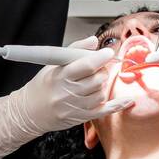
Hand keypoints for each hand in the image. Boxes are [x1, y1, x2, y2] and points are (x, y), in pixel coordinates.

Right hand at [0, 36, 132, 158]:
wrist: (30, 111)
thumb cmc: (43, 85)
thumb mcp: (53, 64)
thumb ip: (75, 51)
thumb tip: (94, 41)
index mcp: (60, 76)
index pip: (85, 66)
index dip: (100, 58)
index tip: (108, 52)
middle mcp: (67, 93)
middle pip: (96, 80)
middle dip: (102, 71)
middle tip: (99, 67)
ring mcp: (75, 107)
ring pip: (101, 93)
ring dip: (102, 85)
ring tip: (93, 82)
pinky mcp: (81, 118)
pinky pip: (104, 111)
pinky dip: (118, 105)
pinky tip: (128, 100)